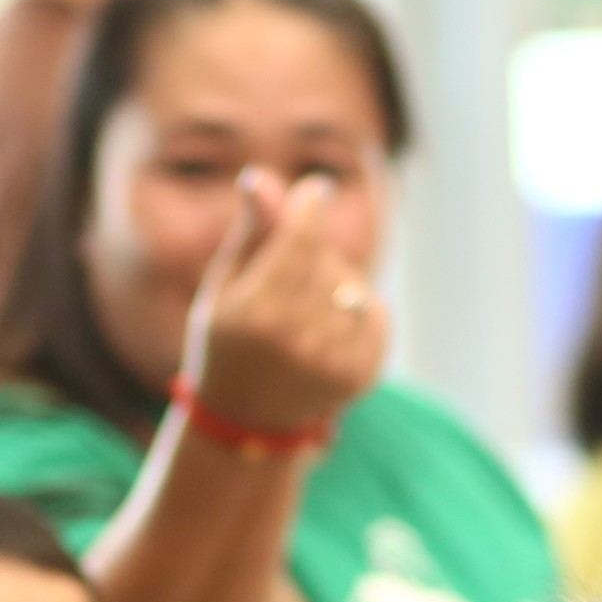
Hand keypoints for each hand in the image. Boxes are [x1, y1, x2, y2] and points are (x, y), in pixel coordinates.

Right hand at [177, 169, 387, 441]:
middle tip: (286, 283)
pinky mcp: (362, 374)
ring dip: (334, 287)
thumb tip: (259, 177)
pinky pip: (375, 311)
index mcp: (253, 314)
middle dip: (313, 255)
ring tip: (303, 316)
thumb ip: (250, 232)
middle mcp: (295, 340)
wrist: (249, 424)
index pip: (300, 237)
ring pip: (353, 286)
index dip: (310, 206)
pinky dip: (356, 313)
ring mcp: (332, 361)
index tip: (315, 192)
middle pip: (326, 258)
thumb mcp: (226, 286)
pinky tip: (326, 336)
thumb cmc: (230, 342)